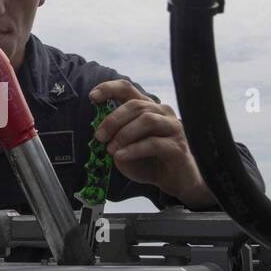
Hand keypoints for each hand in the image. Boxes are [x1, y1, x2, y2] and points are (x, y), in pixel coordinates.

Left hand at [89, 79, 215, 208]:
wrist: (174, 181)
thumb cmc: (148, 161)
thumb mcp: (125, 147)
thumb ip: (114, 137)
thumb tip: (101, 132)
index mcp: (147, 108)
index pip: (128, 89)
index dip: (109, 89)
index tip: (92, 97)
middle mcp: (162, 112)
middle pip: (136, 105)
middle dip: (113, 120)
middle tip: (99, 137)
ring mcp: (172, 127)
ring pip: (147, 120)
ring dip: (124, 134)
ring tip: (111, 150)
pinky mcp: (177, 146)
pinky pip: (154, 143)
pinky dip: (134, 149)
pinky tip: (121, 156)